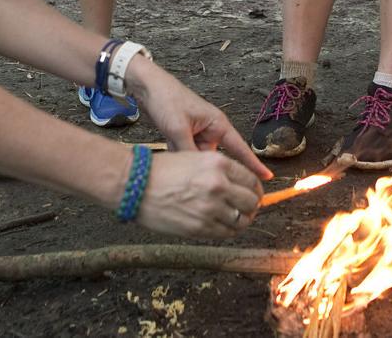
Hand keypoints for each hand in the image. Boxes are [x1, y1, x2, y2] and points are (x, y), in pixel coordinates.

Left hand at [128, 59, 271, 181]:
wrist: (146, 87)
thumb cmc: (166, 99)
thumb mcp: (178, 128)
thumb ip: (189, 152)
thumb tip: (197, 175)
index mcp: (217, 124)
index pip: (240, 148)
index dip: (253, 165)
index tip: (266, 177)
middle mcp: (210, 130)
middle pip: (218, 159)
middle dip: (213, 172)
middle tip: (211, 187)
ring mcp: (197, 134)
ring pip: (200, 159)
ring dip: (194, 167)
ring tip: (187, 176)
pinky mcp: (184, 137)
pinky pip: (188, 156)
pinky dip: (183, 162)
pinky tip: (175, 170)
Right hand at [136, 150, 264, 238]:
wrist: (136, 185)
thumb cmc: (162, 169)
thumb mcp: (195, 157)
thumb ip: (219, 169)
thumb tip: (240, 183)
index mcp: (218, 163)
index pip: (251, 179)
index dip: (255, 188)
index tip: (253, 193)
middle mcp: (218, 184)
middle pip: (252, 200)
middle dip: (253, 205)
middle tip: (248, 208)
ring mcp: (210, 208)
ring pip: (242, 219)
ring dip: (243, 220)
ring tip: (237, 218)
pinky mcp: (200, 228)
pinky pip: (226, 233)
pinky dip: (229, 231)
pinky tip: (224, 226)